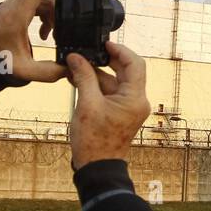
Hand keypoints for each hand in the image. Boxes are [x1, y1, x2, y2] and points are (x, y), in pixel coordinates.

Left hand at [0, 0, 84, 82]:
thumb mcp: (22, 70)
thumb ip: (48, 72)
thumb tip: (70, 69)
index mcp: (16, 14)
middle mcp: (14, 4)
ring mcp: (14, 5)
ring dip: (55, 11)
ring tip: (58, 34)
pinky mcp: (16, 9)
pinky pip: (37, 3)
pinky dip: (47, 15)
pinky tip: (46, 34)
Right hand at [67, 41, 150, 167]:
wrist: (97, 167)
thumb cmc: (94, 141)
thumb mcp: (87, 104)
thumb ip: (84, 77)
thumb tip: (76, 57)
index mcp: (135, 98)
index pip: (135, 64)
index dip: (120, 50)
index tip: (103, 43)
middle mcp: (136, 101)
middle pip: (125, 71)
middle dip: (105, 61)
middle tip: (86, 52)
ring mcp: (128, 107)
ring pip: (114, 81)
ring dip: (96, 74)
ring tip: (74, 66)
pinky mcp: (119, 113)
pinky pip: (110, 93)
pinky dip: (96, 85)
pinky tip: (78, 79)